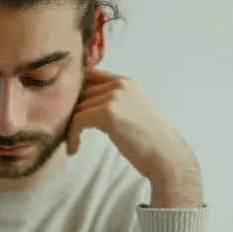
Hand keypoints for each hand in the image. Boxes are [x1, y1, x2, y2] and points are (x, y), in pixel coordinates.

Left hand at [68, 68, 203, 207]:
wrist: (164, 154)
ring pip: (77, 107)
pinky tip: (74, 149)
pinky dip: (72, 136)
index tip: (70, 113)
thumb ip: (111, 101)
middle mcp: (119, 85)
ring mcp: (114, 97)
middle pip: (80, 93)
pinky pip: (77, 120)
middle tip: (68, 131)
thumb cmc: (147, 139)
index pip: (89, 76)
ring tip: (73, 143)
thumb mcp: (130, 110)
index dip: (76, 94)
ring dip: (70, 127)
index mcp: (124, 82)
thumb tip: (81, 105)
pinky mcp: (107, 113)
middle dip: (71, 112)